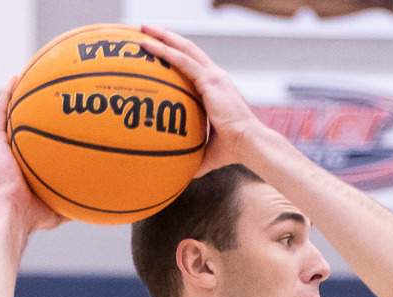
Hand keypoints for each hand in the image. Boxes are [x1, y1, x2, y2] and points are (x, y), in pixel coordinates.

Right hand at [0, 79, 67, 230]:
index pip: (37, 142)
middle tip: (46, 90)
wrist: (14, 213)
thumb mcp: (63, 206)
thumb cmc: (36, 215)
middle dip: (32, 108)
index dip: (46, 128)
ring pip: (9, 115)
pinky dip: (6, 96)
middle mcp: (14, 154)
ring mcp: (3, 147)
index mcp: (27, 165)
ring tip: (27, 76)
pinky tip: (14, 80)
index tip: (60, 114)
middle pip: (23, 124)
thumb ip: (79, 199)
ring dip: (16, 96)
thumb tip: (104, 198)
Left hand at [138, 25, 264, 175]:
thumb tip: (180, 172)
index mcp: (216, 88)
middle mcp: (216, 77)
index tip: (159, 50)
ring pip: (184, 48)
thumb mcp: (207, 151)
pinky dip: (164, 51)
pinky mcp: (210, 80)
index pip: (193, 65)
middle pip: (188, 49)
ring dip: (162, 36)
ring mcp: (214, 76)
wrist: (248, 145)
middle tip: (146, 30)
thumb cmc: (232, 151)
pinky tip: (147, 45)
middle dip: (167, 37)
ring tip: (143, 28)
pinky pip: (182, 60)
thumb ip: (193, 154)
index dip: (176, 54)